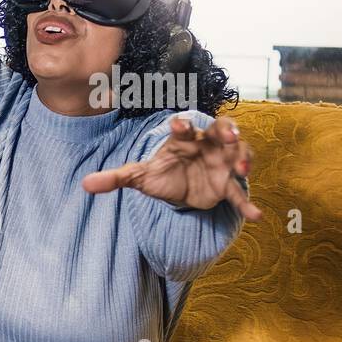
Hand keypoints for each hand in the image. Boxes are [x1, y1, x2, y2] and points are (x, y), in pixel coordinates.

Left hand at [82, 115, 261, 219]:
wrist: (178, 188)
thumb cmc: (162, 172)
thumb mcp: (138, 176)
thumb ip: (115, 178)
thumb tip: (85, 184)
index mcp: (182, 140)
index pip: (184, 128)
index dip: (182, 126)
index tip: (179, 127)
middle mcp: (206, 146)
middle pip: (221, 131)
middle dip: (227, 130)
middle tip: (229, 134)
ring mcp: (220, 164)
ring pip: (239, 154)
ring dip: (244, 159)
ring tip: (243, 170)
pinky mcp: (226, 185)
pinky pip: (239, 193)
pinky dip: (247, 203)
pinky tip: (256, 215)